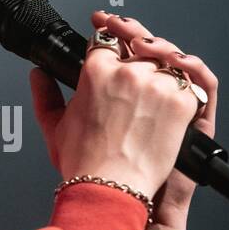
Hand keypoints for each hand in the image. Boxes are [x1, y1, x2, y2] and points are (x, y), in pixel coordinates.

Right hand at [29, 10, 210, 208]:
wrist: (111, 190)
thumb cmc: (85, 165)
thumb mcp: (55, 127)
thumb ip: (44, 95)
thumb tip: (38, 76)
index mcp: (95, 70)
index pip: (107, 40)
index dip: (110, 40)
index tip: (112, 43)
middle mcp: (127, 71)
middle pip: (140, 46)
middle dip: (140, 51)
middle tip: (139, 60)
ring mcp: (157, 84)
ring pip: (167, 62)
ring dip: (164, 69)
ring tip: (157, 86)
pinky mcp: (181, 102)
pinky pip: (190, 84)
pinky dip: (186, 90)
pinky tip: (176, 100)